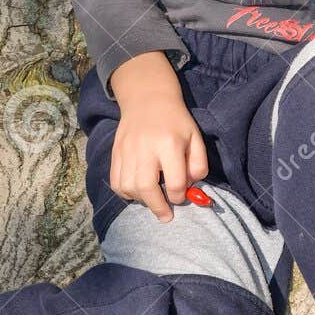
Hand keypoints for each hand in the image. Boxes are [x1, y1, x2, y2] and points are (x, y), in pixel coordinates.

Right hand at [109, 96, 209, 222]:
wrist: (147, 98)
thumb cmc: (175, 121)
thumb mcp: (195, 138)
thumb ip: (198, 164)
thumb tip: (190, 188)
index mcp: (169, 144)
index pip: (175, 182)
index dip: (179, 196)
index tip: (181, 196)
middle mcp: (145, 148)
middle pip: (146, 188)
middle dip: (158, 207)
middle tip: (165, 215)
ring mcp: (127, 151)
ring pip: (128, 187)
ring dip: (141, 200)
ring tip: (151, 200)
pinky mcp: (115, 153)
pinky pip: (115, 182)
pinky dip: (126, 193)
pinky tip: (137, 192)